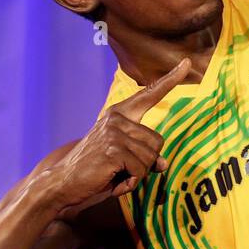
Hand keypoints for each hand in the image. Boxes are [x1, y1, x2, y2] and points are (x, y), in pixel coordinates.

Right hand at [48, 55, 193, 221]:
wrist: (62, 184)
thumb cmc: (95, 172)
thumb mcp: (124, 162)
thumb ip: (145, 157)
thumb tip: (163, 163)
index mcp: (119, 114)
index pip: (149, 94)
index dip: (170, 80)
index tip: (187, 63)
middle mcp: (117, 118)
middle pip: (158, 142)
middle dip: (145, 163)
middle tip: (120, 169)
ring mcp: (114, 132)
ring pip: (150, 158)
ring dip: (136, 174)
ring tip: (113, 174)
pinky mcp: (113, 149)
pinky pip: (140, 170)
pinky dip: (129, 182)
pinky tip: (112, 180)